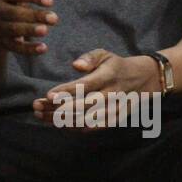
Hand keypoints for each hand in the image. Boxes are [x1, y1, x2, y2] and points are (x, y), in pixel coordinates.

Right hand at [0, 0, 57, 55]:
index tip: (50, 1)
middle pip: (14, 13)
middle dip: (34, 16)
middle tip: (54, 18)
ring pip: (13, 29)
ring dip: (29, 30)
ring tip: (45, 31)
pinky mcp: (3, 42)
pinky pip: (15, 47)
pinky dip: (28, 49)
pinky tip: (44, 48)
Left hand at [32, 50, 158, 125]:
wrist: (144, 80)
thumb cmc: (117, 66)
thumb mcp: (105, 54)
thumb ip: (90, 57)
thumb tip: (75, 65)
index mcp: (108, 76)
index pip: (85, 86)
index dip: (67, 92)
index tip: (48, 95)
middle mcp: (111, 94)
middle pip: (82, 106)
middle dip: (57, 108)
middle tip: (36, 106)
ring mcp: (113, 109)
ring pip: (85, 119)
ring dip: (61, 119)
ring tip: (41, 116)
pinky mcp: (115, 119)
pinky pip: (92, 127)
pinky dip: (74, 127)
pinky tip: (57, 123)